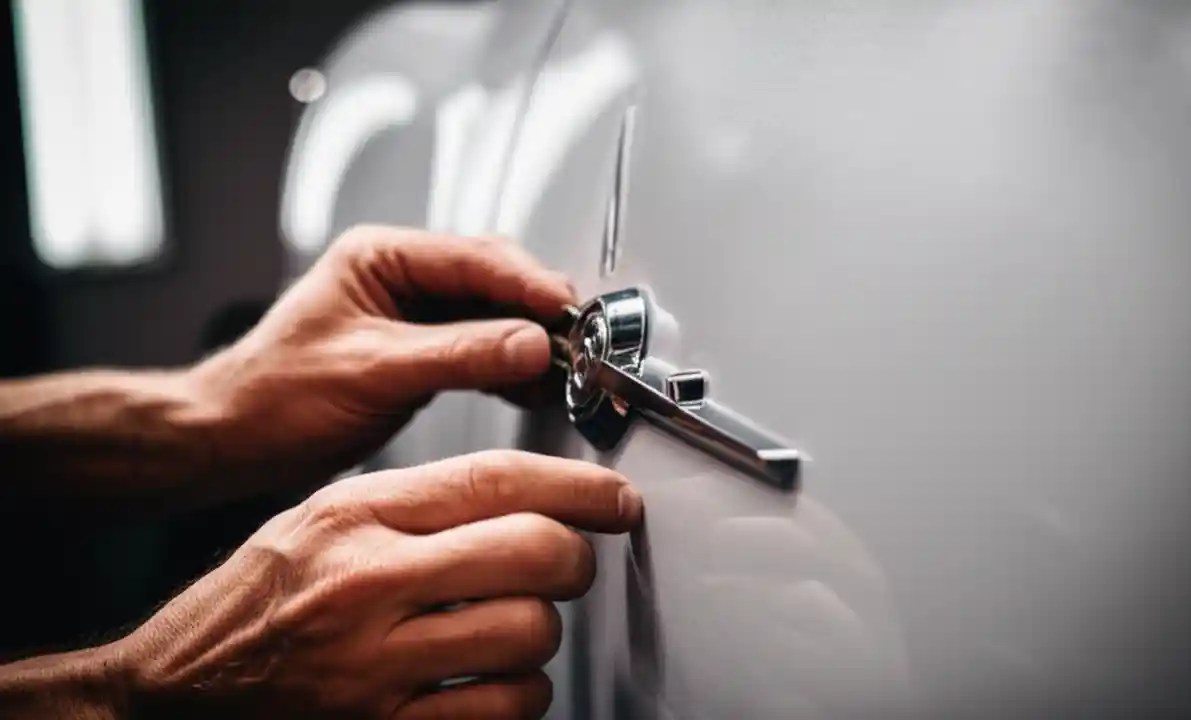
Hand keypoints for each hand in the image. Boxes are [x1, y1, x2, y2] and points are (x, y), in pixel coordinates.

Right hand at [105, 450, 640, 718]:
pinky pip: (500, 712)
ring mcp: (373, 667)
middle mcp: (366, 584)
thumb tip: (524, 496)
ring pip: (529, 635)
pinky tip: (495, 684)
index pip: (495, 480)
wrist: (170, 695)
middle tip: (570, 566)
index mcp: (355, 517)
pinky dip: (519, 699)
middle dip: (575, 560)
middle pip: (533, 553)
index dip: (578, 487)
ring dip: (543, 635)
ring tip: (517, 630)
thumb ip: (413, 505)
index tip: (616, 500)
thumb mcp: (320, 522)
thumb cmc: (250, 606)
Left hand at [189, 226, 574, 490]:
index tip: (567, 310)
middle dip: (537, 309)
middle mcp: (400, 277)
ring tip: (564, 366)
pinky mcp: (421, 352)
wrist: (237, 441)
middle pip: (492, 280)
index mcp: (380, 257)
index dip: (528, 283)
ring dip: (529, 340)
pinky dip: (510, 366)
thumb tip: (530, 343)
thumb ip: (458, 354)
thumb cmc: (276, 398)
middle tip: (577, 340)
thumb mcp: (374, 371)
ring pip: (493, 315)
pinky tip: (532, 386)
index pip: (474, 257)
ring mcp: (413, 315)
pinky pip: (481, 349)